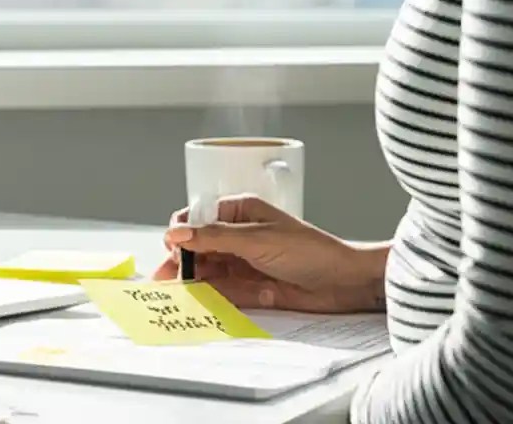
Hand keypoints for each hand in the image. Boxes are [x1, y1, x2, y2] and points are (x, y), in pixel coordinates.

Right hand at [151, 195, 387, 312]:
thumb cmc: (309, 251)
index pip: (197, 217)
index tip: (173, 249)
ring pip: (205, 269)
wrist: (345, 282)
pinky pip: (220, 289)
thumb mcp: (257, 239)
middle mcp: (237, 235)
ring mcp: (242, 261)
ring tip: (174, 292)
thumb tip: (176, 233)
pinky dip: (207, 295)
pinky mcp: (249, 286)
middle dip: (180, 259)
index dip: (181, 232)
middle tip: (168, 277)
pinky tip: (196, 300)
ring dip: (190, 279)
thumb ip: (214, 237)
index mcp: (238, 212)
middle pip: (196, 246)